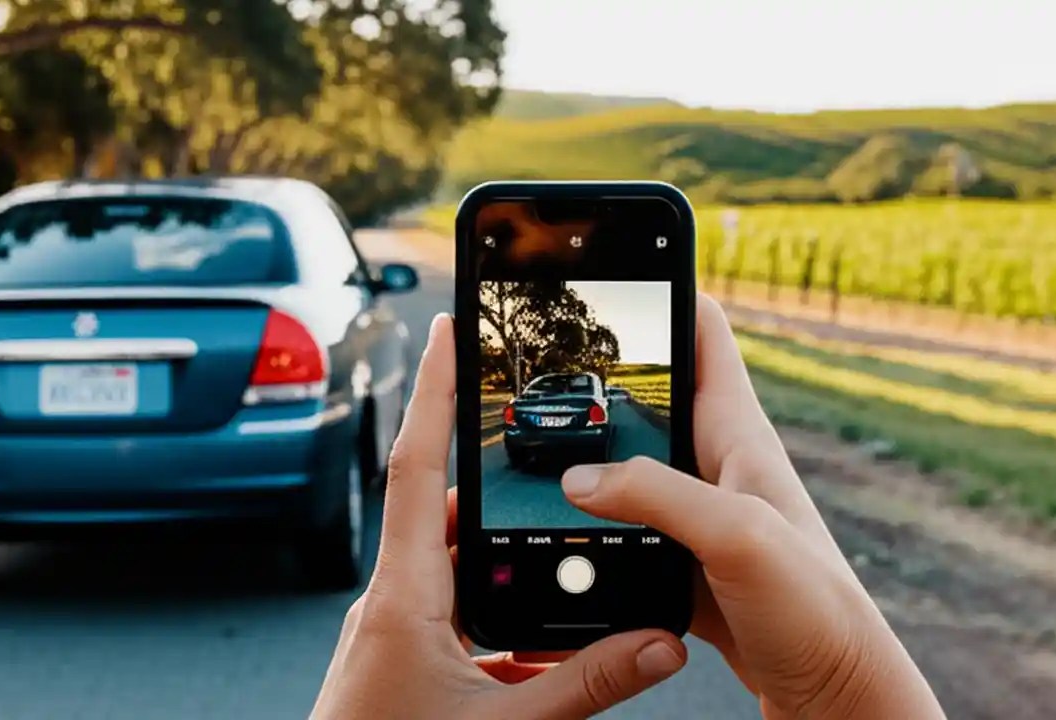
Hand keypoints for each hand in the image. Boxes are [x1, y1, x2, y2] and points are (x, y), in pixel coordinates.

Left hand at [311, 314, 687, 719]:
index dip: (432, 392)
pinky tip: (538, 634)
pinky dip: (498, 607)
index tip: (448, 330)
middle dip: (490, 473)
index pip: (417, 467)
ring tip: (552, 537)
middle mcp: (395, 600)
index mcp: (405, 596)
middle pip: (445, 508)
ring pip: (455, 565)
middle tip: (533, 433)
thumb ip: (587, 685)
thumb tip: (659, 646)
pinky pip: (458, 612)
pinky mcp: (408, 660)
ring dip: (501, 550)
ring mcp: (399, 630)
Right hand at [560, 295, 944, 718]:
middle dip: (602, 367)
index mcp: (738, 433)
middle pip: (652, 390)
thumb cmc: (813, 606)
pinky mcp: (683, 558)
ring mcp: (697, 511)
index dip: (662, 286)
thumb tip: (578, 480)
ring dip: (589, 448)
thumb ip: (659, 498)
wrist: (830, 688)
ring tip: (534, 434)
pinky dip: (590, 517)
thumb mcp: (737, 537)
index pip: (704, 330)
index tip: (613, 259)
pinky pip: (625, 522)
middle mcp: (716, 462)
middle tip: (544, 352)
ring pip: (630, 460)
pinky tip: (558, 524)